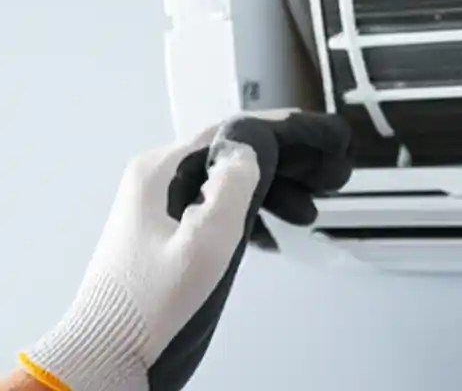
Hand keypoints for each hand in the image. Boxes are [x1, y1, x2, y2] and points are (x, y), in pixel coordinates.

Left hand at [20, 112, 350, 390]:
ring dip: (275, 191)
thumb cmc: (147, 307)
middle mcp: (159, 182)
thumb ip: (233, 186)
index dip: (287, 132)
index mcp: (161, 172)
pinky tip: (276, 231)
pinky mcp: (168, 233)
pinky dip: (253, 213)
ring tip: (310, 207)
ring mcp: (163, 207)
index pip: (235, 131)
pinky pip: (220, 208)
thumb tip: (251, 147)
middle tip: (329, 174)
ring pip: (231, 183)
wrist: (109, 353)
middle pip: (236, 155)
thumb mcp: (205, 242)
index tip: (324, 138)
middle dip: (288, 164)